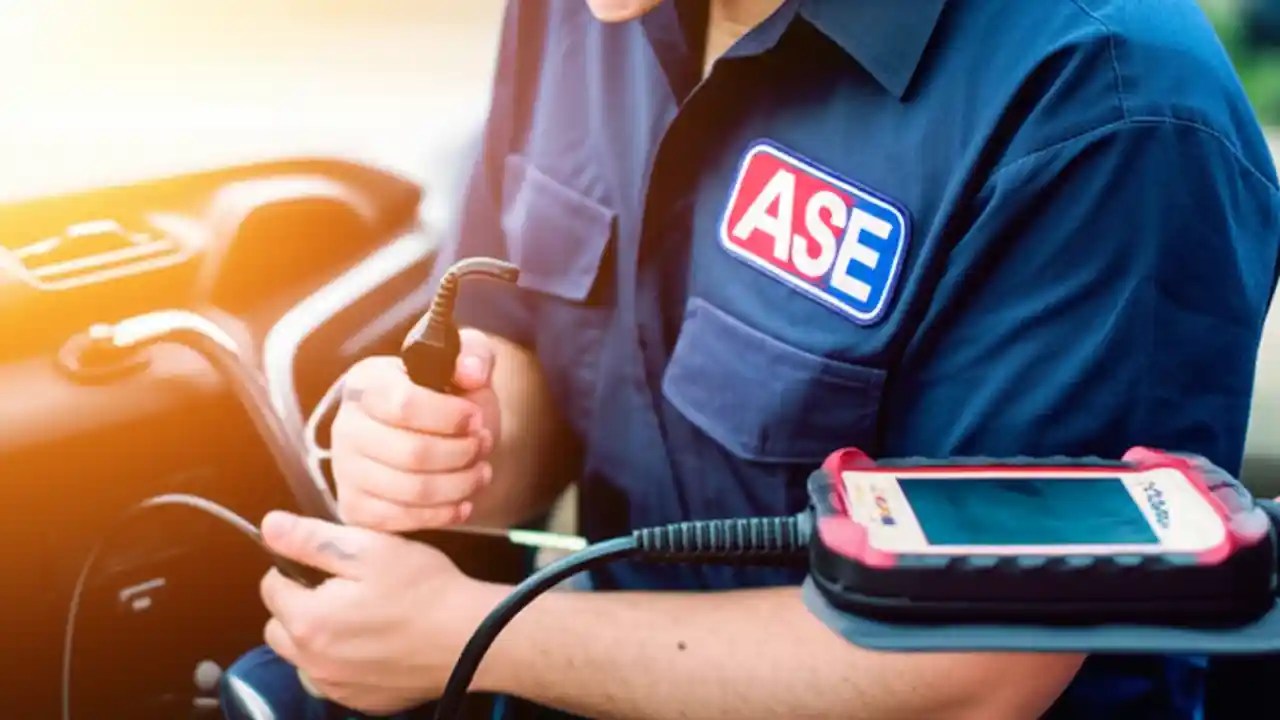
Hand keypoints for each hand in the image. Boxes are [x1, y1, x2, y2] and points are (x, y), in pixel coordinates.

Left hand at [259, 511, 499, 713]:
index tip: (331, 564)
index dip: (296, 568)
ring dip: (318, 639)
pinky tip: (375, 645)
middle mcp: (312, 663)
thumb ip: (312, 539)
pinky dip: (343, 664)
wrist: (472, 636)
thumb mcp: (369, 548)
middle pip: (280, 627)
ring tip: (360, 618)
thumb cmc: (423, 588)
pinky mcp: (362, 702)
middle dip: (301, 606)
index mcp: (308, 621)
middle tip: (345, 589)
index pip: (270, 586)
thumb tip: (269, 527)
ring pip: (303, 658)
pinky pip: (334, 680)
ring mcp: (337, 687)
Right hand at [332, 329, 499, 530]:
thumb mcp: (465, 364)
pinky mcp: (354, 506)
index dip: (449, 416)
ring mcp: (345, 469)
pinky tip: (463, 500)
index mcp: (367, 382)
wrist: (432, 437)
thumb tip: (471, 372)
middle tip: (484, 445)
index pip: (403, 404)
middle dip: (462, 453)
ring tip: (481, 471)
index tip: (477, 418)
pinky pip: (402, 519)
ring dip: (460, 484)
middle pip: (412, 453)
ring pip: (413, 490)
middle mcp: (346, 425)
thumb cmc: (447, 397)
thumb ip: (474, 355)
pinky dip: (443, 513)